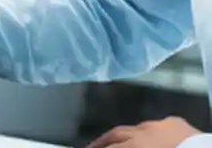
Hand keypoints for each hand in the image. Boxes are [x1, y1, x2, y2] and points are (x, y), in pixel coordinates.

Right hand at [85, 117, 200, 147]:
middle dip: (102, 141)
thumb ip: (126, 146)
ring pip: (137, 128)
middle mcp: (143, 130)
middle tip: (91, 146)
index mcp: (135, 143)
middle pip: (117, 134)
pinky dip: (151, 132)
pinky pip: (159, 125)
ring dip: (126, 135)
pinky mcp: (177, 123)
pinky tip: (151, 135)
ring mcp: (161, 124)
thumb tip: (115, 145)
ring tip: (118, 142)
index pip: (110, 146)